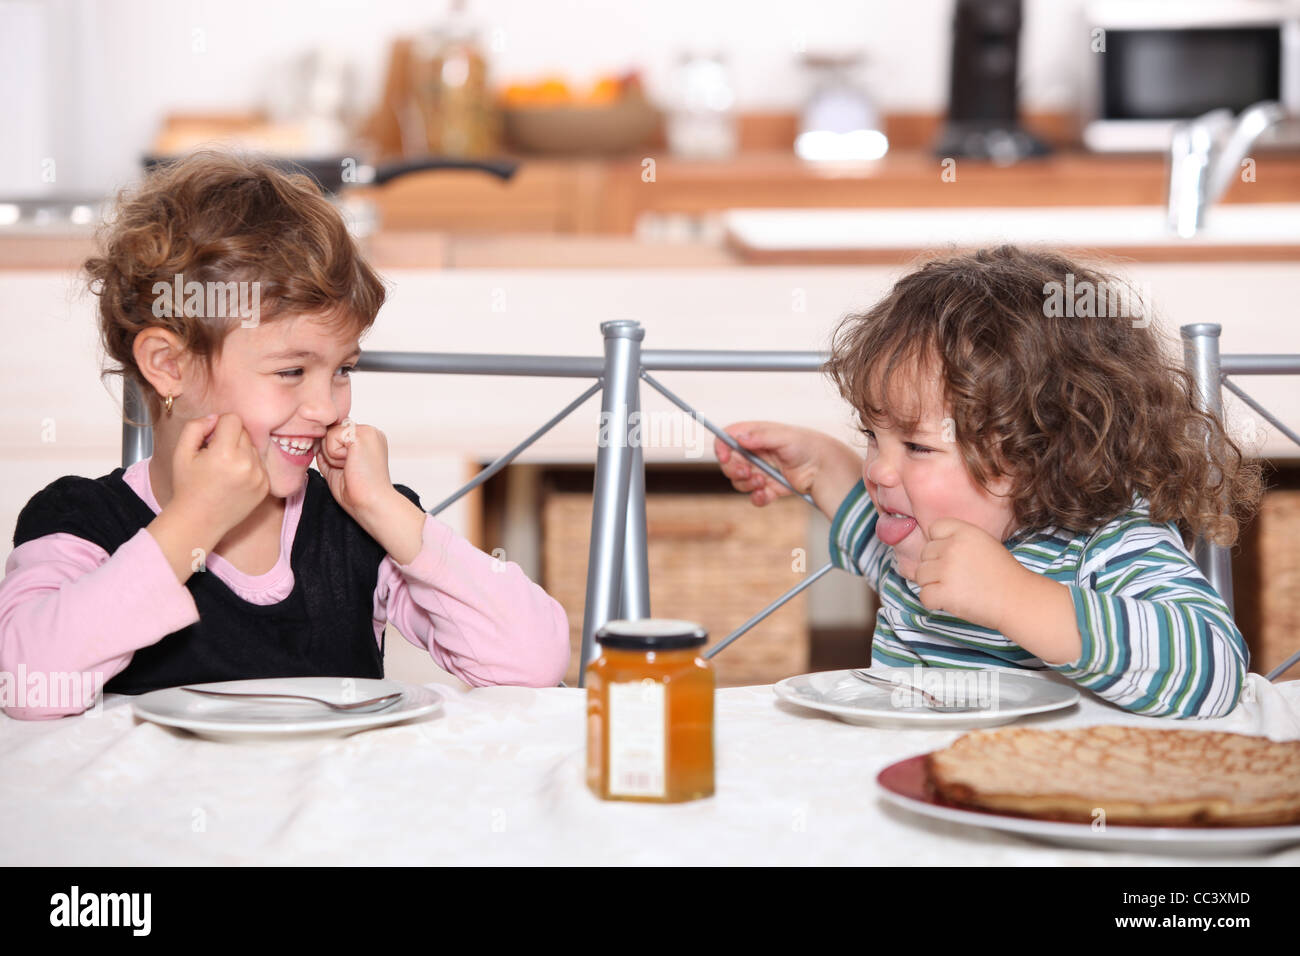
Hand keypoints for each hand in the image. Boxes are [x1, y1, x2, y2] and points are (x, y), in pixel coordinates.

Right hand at [170, 412, 269, 537]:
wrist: (199, 521)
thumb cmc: (188, 486)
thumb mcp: (182, 452)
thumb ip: (196, 427)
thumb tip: (215, 417)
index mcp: (225, 453)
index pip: (233, 419)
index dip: (219, 425)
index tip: (211, 439)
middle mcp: (247, 464)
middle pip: (244, 432)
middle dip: (230, 439)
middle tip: (215, 457)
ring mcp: (259, 476)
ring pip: (253, 448)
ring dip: (241, 452)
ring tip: (224, 470)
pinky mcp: (266, 486)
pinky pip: (260, 464)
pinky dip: (249, 467)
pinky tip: (234, 480)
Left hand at [313, 418, 395, 521]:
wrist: (372, 504)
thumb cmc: (358, 492)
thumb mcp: (336, 467)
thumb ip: (326, 450)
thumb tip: (314, 439)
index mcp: (366, 440)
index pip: (336, 434)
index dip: (331, 452)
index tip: (347, 469)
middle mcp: (369, 432)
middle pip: (330, 432)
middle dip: (331, 453)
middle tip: (349, 469)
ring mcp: (366, 431)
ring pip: (329, 434)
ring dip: (332, 455)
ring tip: (350, 467)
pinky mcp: (361, 434)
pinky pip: (331, 437)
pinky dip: (334, 455)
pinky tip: (349, 464)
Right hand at [714, 421, 825, 506]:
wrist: (824, 468)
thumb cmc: (806, 446)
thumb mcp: (784, 437)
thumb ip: (761, 436)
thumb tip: (740, 438)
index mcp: (754, 436)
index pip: (727, 438)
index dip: (721, 447)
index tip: (724, 457)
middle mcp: (754, 453)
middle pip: (729, 463)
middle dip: (734, 470)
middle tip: (747, 472)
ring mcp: (760, 471)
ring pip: (739, 481)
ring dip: (747, 484)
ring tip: (763, 482)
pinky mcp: (767, 487)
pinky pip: (753, 496)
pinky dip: (757, 497)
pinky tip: (767, 494)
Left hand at [914, 518, 1029, 629]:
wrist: (1018, 599)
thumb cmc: (1003, 574)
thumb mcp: (984, 543)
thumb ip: (958, 540)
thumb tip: (931, 547)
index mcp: (965, 531)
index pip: (934, 528)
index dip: (940, 543)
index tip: (953, 556)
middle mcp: (953, 547)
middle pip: (924, 553)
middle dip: (936, 567)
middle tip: (958, 577)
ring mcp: (947, 569)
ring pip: (920, 575)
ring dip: (933, 585)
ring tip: (956, 589)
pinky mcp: (944, 592)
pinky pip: (924, 595)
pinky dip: (934, 602)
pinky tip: (951, 600)